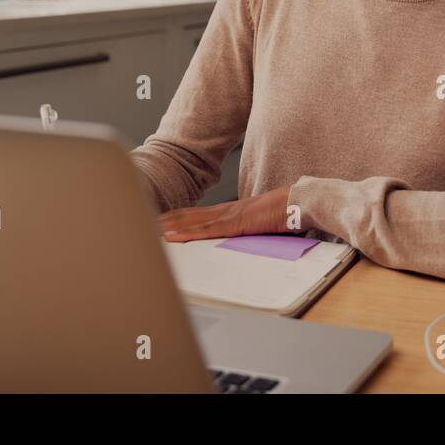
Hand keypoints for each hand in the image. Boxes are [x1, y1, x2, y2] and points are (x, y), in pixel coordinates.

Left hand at [159, 186, 293, 241]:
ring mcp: (230, 215)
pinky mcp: (236, 222)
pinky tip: (172, 236)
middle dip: (167, 221)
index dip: (178, 218)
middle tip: (144, 225)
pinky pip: (207, 230)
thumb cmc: (287, 213)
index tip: (161, 222)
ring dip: (170, 226)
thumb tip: (241, 242)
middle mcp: (227, 210)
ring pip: (192, 221)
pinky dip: (187, 233)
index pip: (198, 215)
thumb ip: (249, 232)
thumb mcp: (263, 225)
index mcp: (233, 211)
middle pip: (189, 215)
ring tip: (149, 230)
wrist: (300, 202)